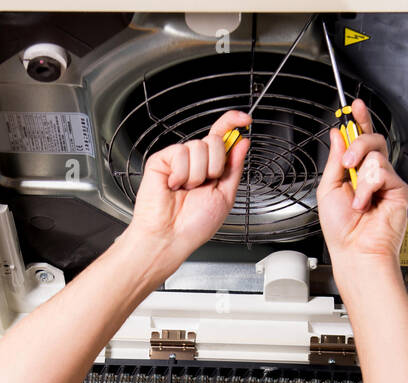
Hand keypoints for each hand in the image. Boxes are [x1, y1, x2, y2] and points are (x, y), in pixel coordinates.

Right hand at [120, 110, 251, 277]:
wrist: (171, 237)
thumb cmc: (194, 225)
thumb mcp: (225, 196)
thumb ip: (234, 167)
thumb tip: (242, 143)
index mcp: (211, 167)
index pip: (222, 136)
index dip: (233, 122)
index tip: (245, 119)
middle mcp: (196, 161)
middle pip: (215, 140)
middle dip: (216, 165)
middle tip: (204, 185)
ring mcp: (178, 159)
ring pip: (199, 146)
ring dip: (198, 174)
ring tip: (187, 189)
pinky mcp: (161, 160)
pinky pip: (181, 152)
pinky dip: (181, 174)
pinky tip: (174, 186)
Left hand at [316, 99, 407, 267]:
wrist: (356, 250)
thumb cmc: (341, 229)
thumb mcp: (327, 189)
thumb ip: (335, 160)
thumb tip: (337, 135)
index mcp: (354, 173)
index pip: (359, 139)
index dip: (358, 121)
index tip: (354, 107)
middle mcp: (371, 174)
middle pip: (372, 139)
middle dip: (358, 144)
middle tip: (348, 163)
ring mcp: (386, 181)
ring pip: (377, 154)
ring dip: (360, 176)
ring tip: (356, 198)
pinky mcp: (399, 188)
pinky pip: (384, 171)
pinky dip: (370, 187)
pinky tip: (366, 203)